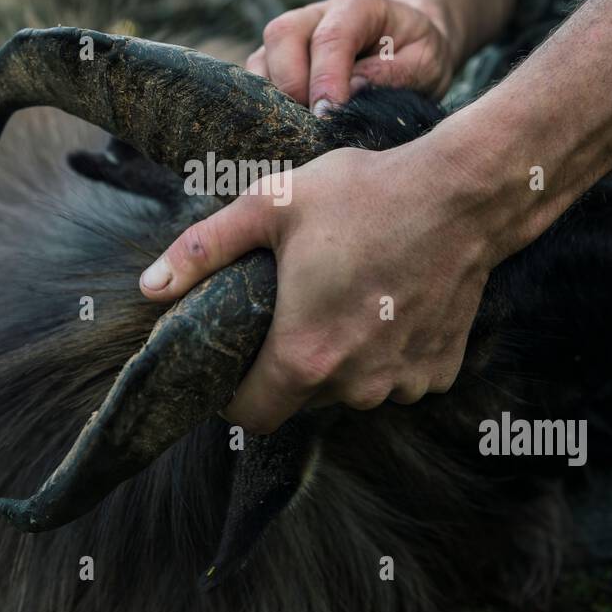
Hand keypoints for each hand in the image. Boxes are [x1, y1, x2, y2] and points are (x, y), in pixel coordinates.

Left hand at [139, 139, 493, 431]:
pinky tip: (389, 304)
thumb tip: (148, 287)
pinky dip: (387, 352)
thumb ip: (203, 251)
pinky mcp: (440, 370)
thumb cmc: (364, 195)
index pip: (250, 416)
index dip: (234, 395)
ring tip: (346, 299)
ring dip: (342, 359)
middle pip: (301, 399)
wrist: (463, 194)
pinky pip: (398, 376)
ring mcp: (402, 382)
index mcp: (303, 355)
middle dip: (289, 366)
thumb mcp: (271, 206)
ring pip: (352, 389)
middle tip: (295, 308)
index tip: (236, 361)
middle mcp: (354, 385)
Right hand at [245, 0, 457, 110]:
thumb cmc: (418, 54)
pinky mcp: (277, 57)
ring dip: (274, 97)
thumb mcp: (428, 63)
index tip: (327, 115)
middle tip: (314, 123)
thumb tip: (349, 93)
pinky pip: (256, 77)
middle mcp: (318, 11)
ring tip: (301, 128)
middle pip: (282, 35)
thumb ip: (394, 74)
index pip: (330, 37)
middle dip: (292, 84)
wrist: (408, 47)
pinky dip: (265, 103)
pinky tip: (288, 125)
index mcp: (359, 4)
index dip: (324, 78)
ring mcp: (293, 33)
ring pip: (261, 56)